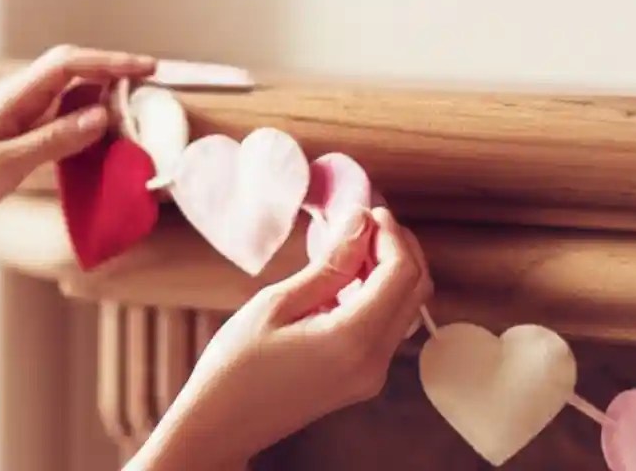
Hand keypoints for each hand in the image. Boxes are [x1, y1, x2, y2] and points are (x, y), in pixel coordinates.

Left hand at [0, 45, 153, 377]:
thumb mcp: (5, 163)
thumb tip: (103, 116)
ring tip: (138, 114)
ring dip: (104, 103)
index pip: (70, 63)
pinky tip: (105, 145)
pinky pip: (62, 127)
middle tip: (153, 86)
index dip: (111, 61)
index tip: (148, 69)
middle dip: (114, 75)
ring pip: (71, 101)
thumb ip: (54, 139)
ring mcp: (18, 122)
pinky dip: (88, 130)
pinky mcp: (18, 145)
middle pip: (75, 74)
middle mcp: (18, 102)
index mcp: (12, 96)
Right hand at [128, 208, 433, 470]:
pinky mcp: (364, 378)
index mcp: (354, 340)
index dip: (391, 234)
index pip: (401, 274)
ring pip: (406, 307)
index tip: (367, 210)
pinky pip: (388, 326)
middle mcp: (375, 362)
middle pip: (416, 289)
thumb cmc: (235, 366)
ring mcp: (373, 374)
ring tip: (352, 245)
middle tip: (365, 222)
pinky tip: (347, 278)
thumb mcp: (277, 303)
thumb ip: (329, 264)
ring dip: (390, 270)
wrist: (220, 425)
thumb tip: (361, 221)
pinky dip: (379, 294)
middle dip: (398, 248)